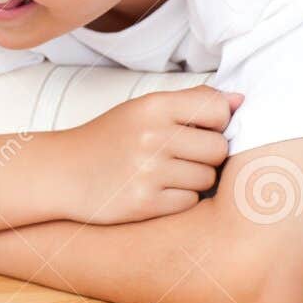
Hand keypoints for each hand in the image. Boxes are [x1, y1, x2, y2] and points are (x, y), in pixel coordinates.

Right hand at [55, 86, 241, 224]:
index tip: (201, 129)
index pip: (218, 111)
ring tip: (166, 174)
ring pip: (207, 179)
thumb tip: (241, 99)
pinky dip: (179, 200)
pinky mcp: (144, 203)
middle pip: (219, 149)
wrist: (62, 173)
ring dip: (195, 180)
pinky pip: (189, 202)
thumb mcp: (143, 109)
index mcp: (153, 106)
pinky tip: (157, 191)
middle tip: (182, 157)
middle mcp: (152, 136)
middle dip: (208, 156)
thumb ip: (192, 101)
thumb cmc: (109, 139)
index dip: (218, 123)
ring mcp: (148, 171)